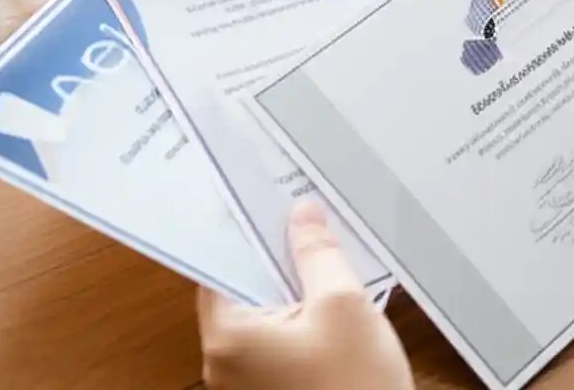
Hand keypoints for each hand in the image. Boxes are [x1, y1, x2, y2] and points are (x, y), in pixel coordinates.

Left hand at [197, 202, 412, 389]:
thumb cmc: (356, 388)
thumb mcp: (345, 305)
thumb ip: (318, 253)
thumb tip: (302, 213)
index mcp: (228, 336)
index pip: (217, 264)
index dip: (242, 230)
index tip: (263, 202)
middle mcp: (223, 362)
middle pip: (239, 288)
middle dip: (274, 257)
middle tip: (305, 225)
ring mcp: (244, 383)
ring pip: (260, 315)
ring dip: (290, 289)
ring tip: (325, 264)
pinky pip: (274, 342)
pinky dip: (297, 319)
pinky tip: (330, 306)